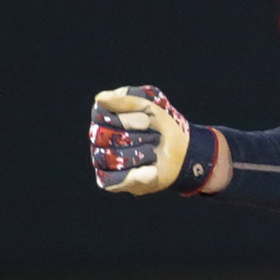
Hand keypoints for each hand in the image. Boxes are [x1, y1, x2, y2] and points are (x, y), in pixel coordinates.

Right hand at [89, 85, 211, 193]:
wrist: (181, 154)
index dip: (126, 119)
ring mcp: (103, 161)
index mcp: (104, 118)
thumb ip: (127, 101)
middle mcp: (99, 139)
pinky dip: (137, 175)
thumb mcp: (151, 109)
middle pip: (104, 136)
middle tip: (154, 136)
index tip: (147, 120)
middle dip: (136, 135)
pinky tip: (152, 171)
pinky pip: (115, 180)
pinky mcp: (112, 181)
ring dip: (140, 153)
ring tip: (153, 151)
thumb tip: (100, 98)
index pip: (99, 115)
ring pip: (111, 157)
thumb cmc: (161, 127)